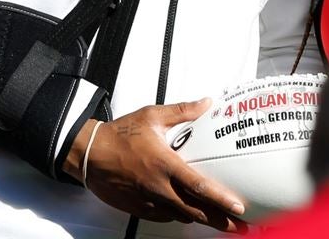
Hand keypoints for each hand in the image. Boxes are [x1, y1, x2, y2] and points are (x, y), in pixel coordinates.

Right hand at [64, 99, 246, 231]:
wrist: (89, 153)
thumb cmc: (119, 134)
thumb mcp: (152, 116)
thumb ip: (183, 111)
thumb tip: (206, 103)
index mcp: (165, 164)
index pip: (198, 186)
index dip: (220, 199)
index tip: (239, 207)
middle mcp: (158, 187)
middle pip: (195, 211)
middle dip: (219, 221)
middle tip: (239, 227)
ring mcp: (148, 201)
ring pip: (181, 216)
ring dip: (201, 220)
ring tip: (220, 223)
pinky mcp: (138, 208)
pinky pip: (164, 216)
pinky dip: (179, 216)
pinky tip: (189, 213)